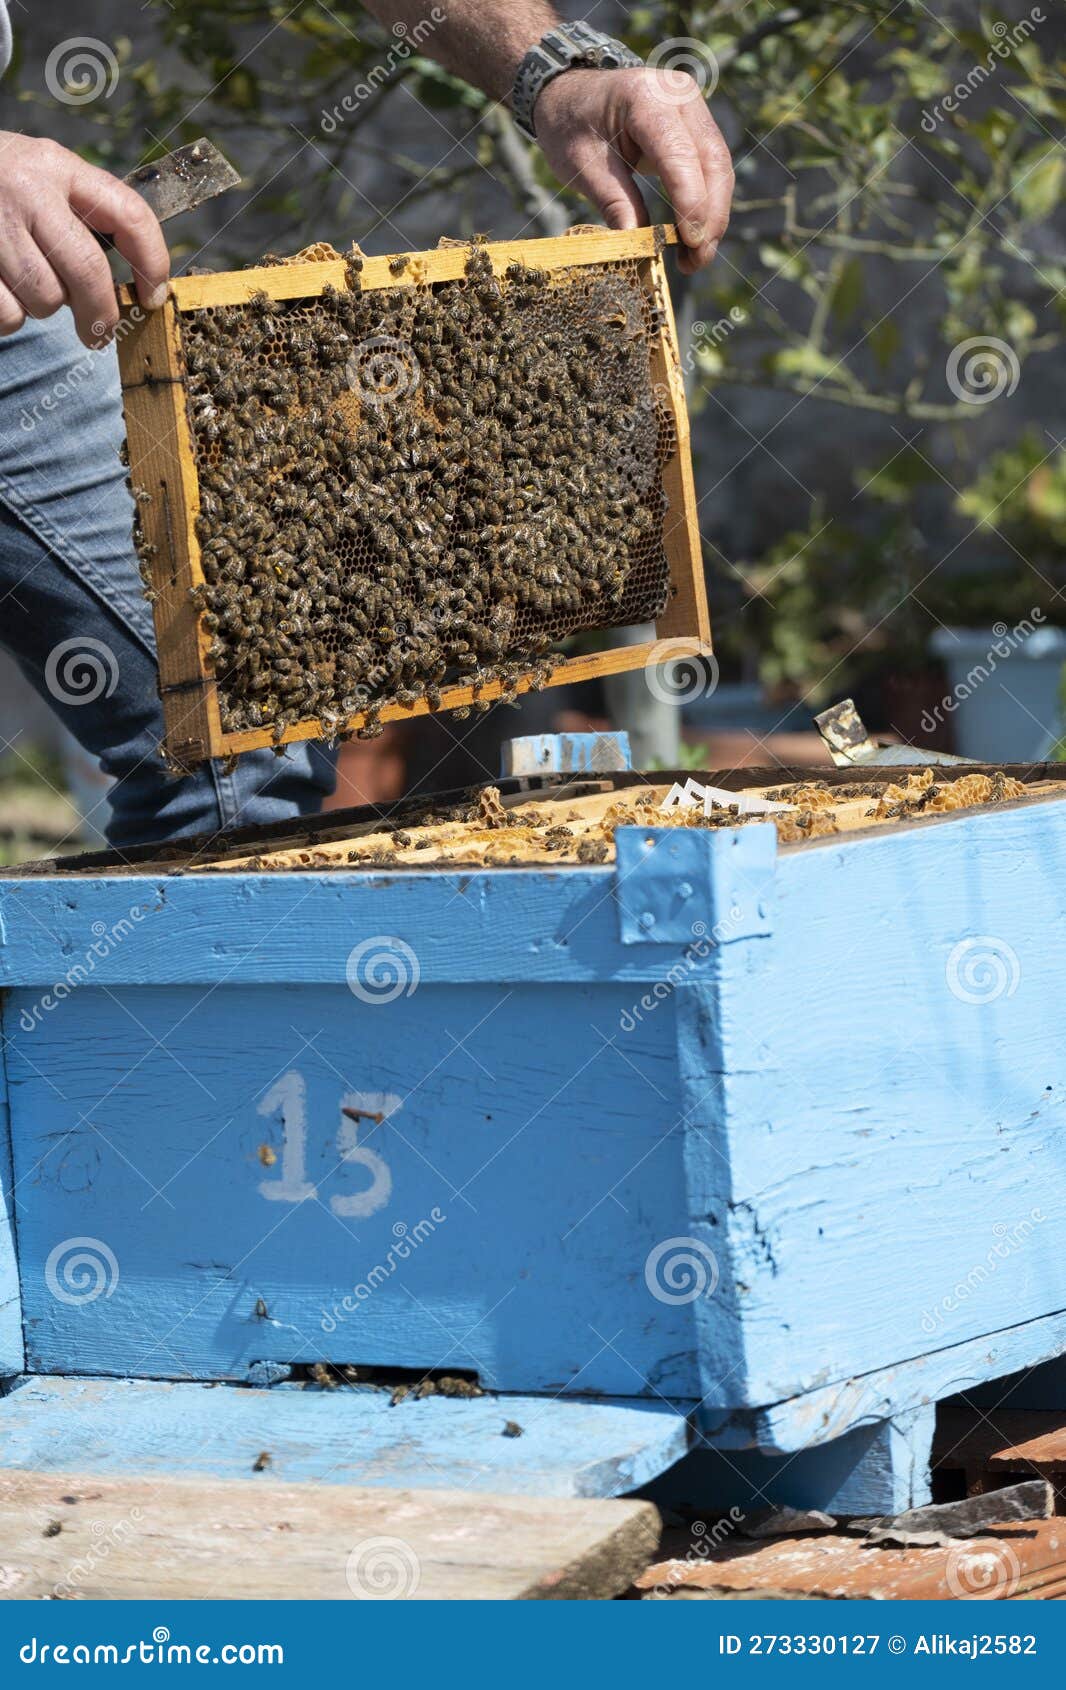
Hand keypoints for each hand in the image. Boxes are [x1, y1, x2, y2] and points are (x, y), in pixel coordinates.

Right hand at [0, 133, 169, 346]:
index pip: (129, 214)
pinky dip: (8, 316)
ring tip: (22, 283)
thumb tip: (121, 290)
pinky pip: (8, 316)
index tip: (153, 297)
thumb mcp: (38, 177)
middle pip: (88, 272)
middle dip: (101, 316)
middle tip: (98, 336)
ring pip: (46, 299)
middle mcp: (26, 189)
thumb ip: (77, 217)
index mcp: (56, 166)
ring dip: (42, 307)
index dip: (153, 262)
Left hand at [532, 67, 733, 273]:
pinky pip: (711, 167)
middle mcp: (679, 96)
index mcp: (645, 98)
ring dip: (714, 216)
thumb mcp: (582, 166)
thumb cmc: (572, 127)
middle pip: (711, 160)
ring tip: (695, 258)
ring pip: (718, 166)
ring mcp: (693, 107)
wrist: (572, 94)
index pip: (679, 153)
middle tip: (697, 261)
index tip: (691, 242)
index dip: (690, 200)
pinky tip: (694, 236)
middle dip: (710, 216)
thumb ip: (612, 201)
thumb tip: (636, 246)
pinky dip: (707, 204)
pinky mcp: (697, 124)